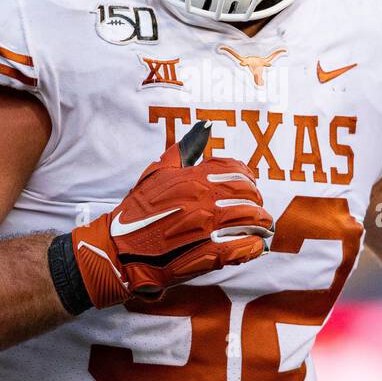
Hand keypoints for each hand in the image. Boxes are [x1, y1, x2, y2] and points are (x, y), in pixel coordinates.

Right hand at [69, 121, 272, 307]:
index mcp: (193, 177)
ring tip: (261, 229)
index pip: (237, 170)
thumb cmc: (138, 211)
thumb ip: (185, 149)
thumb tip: (205, 126)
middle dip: (256, 201)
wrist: (120, 249)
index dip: (248, 178)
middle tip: (256, 209)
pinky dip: (254, 246)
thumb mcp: (158, 172)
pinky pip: (244, 246)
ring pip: (252, 220)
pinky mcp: (208, 254)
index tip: (248, 187)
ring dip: (261, 224)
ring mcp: (207, 227)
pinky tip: (253, 246)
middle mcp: (203, 199)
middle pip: (249, 195)